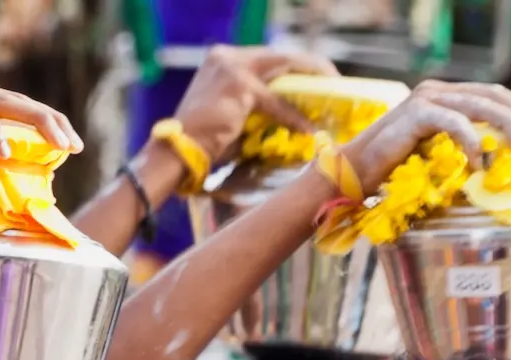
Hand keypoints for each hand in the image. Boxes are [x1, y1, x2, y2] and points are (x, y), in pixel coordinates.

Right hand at [170, 45, 336, 162]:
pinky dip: (293, 117)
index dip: (295, 66)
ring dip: (311, 84)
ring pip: (284, 70)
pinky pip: (276, 102)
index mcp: (222, 59)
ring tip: (332, 96)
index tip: (316, 77)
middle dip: (311, 67)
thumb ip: (255, 101)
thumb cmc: (200, 140)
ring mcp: (233, 69)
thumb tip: (289, 107)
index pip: (268, 57)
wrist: (177, 151)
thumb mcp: (230, 111)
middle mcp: (227, 57)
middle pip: (281, 56)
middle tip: (334, 80)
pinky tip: (308, 129)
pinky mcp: (240, 88)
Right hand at [338, 80, 510, 185]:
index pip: (495, 96)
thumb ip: (463, 153)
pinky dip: (470, 140)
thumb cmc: (390, 176)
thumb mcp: (436, 159)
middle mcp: (438, 92)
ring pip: (479, 104)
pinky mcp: (415, 113)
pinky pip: (453, 121)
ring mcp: (426, 100)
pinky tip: (479, 162)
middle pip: (494, 95)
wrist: (349, 177)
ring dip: (507, 124)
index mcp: (446, 99)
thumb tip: (501, 168)